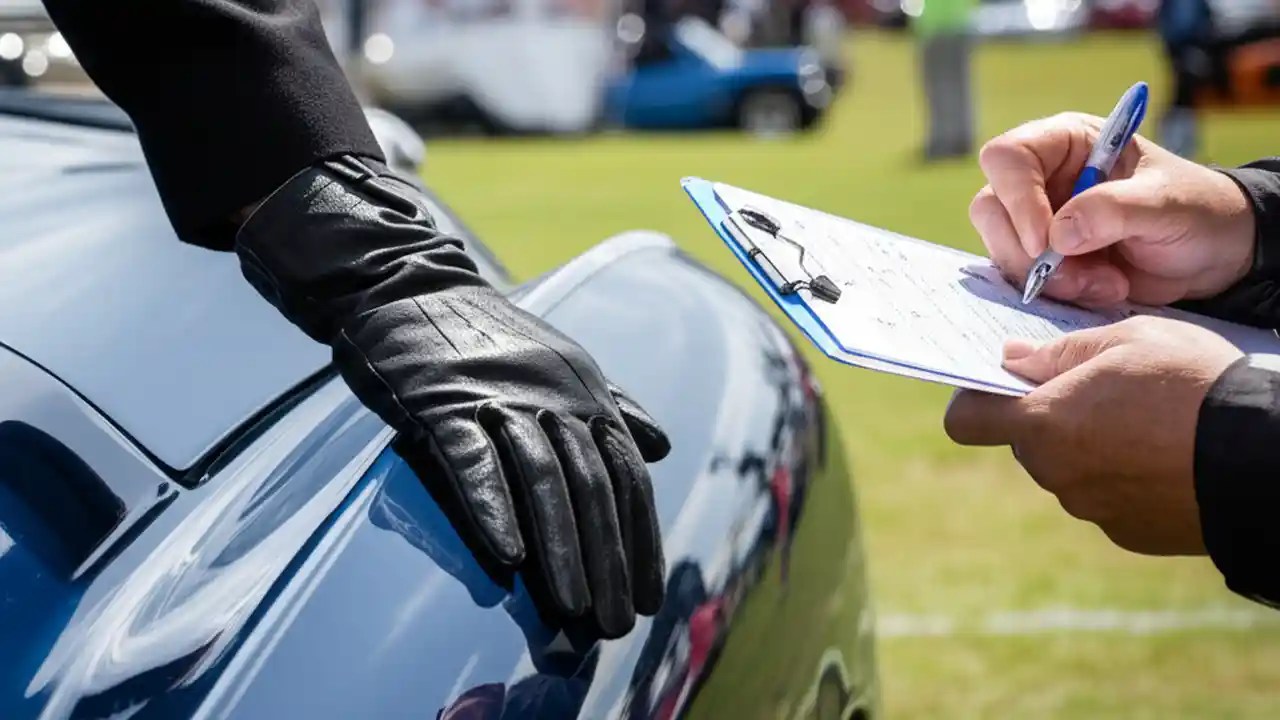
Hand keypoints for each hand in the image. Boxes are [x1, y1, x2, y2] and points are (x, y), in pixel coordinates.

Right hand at [235, 156, 669, 637]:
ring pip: (542, 480)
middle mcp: (553, 396)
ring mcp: (499, 397)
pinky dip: (492, 505)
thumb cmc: (487, 337)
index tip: (650, 596)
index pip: (627, 476)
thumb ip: (612, 405)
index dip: (642, 539)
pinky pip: (473, 459)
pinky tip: (507, 555)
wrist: (410, 284)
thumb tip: (660, 445)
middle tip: (616, 622)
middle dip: (609, 560)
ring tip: (572, 605)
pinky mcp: (443, 401)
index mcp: (585, 393)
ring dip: (561, 547)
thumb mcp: (563, 363)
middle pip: (592, 487)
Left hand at [943, 315, 1242, 554]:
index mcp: (1042, 423)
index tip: (1002, 384)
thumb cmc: (1191, 384)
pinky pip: (1108, 498)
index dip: (976, 400)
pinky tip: (1166, 458)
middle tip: (1103, 391)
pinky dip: (1125, 479)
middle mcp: (1055, 473)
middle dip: (1052, 417)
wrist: (1262, 458)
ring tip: (1147, 423)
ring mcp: (1091, 508)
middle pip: (1028, 441)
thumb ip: (1059, 352)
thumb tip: (1011, 358)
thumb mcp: (1127, 340)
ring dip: (1091, 447)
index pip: (966, 421)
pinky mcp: (1127, 533)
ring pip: (1070, 469)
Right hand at [970, 113, 1255, 306]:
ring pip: (1003, 250)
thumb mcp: (1164, 202)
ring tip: (1105, 283)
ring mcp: (1037, 220)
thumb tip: (1056, 235)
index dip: (1017, 199)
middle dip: (1026, 252)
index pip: (1008, 159)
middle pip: (990, 209)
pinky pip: (1023, 279)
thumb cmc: (1195, 210)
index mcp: (1066, 143)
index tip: (1044, 242)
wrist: (1213, 253)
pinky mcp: (1043, 258)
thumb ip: (1111, 210)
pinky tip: (1102, 288)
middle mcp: (1041, 178)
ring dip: (1049, 278)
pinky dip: (1059, 293)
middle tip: (1074, 276)